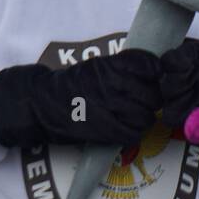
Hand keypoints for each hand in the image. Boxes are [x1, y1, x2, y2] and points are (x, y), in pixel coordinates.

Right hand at [0, 48, 164, 147]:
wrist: (41, 103)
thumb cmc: (71, 84)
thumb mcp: (97, 65)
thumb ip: (123, 67)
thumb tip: (155, 70)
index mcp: (111, 65)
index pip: (151, 66)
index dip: (157, 73)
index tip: (156, 77)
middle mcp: (113, 85)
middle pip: (153, 94)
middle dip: (153, 98)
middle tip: (147, 101)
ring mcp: (110, 108)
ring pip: (147, 115)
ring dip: (146, 117)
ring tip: (139, 116)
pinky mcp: (105, 130)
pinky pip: (134, 133)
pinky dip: (136, 131)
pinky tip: (131, 128)